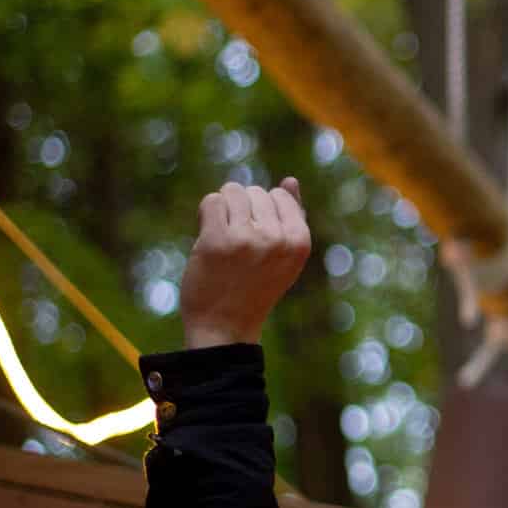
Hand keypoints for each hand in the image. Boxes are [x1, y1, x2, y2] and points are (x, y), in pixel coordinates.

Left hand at [179, 179, 311, 349]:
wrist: (225, 326)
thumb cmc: (255, 288)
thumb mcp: (285, 256)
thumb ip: (291, 218)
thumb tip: (290, 180)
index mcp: (300, 242)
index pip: (279, 195)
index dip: (263, 211)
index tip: (256, 237)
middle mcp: (277, 239)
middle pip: (255, 192)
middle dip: (242, 210)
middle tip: (238, 243)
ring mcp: (247, 239)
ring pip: (232, 192)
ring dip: (224, 209)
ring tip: (224, 237)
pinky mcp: (217, 240)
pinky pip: (212, 201)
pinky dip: (207, 214)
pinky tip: (209, 235)